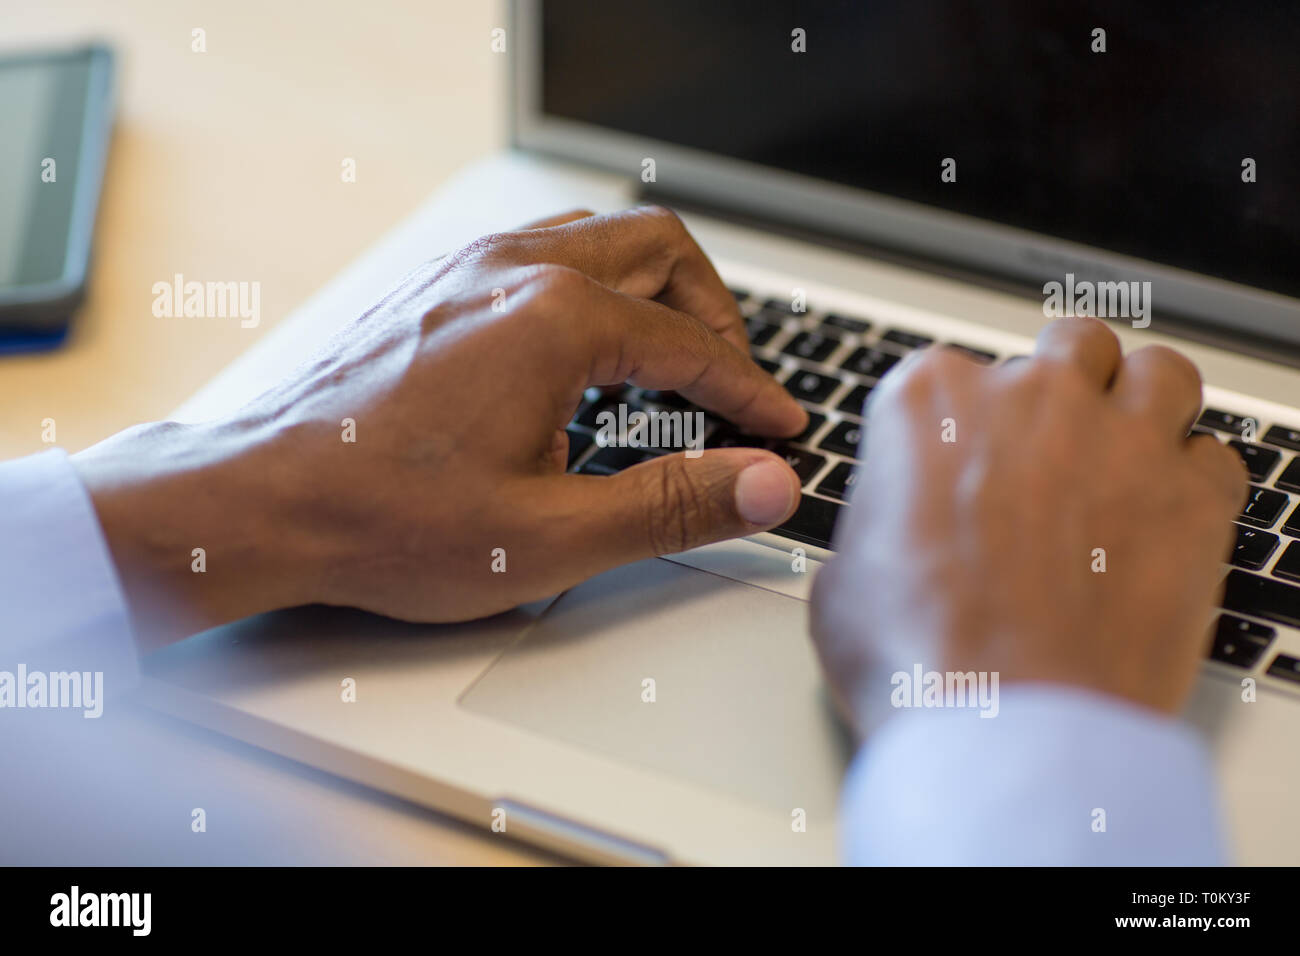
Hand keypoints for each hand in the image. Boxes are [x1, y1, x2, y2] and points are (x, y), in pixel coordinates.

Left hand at [73, 207, 806, 650]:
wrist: (260, 500)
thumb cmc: (383, 519)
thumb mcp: (549, 535)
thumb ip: (672, 504)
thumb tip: (764, 484)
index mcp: (553, 319)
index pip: (692, 345)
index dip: (750, 393)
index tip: (779, 430)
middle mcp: (513, 270)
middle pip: (660, 250)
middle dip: (715, 316)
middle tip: (733, 385)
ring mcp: (469, 268)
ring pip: (600, 238)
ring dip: (655, 292)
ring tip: (672, 366)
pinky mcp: (437, 284)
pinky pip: (543, 253)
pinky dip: (595, 291)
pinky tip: (583, 360)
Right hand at [810, 317, 1248, 733]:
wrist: (1006, 728)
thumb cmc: (919, 658)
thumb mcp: (843, 581)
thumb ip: (878, 526)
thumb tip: (891, 539)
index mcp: (930, 403)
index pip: (949, 372)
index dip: (958, 424)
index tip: (963, 463)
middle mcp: (1030, 398)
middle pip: (1064, 350)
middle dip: (1061, 391)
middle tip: (1051, 450)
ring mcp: (1120, 439)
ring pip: (1157, 372)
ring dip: (1143, 404)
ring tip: (1126, 455)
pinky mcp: (1194, 498)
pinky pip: (1217, 455)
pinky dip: (1196, 479)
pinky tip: (1168, 517)